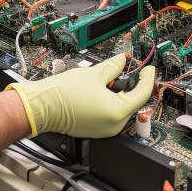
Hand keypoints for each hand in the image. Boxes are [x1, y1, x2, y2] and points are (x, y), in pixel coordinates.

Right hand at [6, 54, 154, 137]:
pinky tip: (104, 90)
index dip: (147, 78)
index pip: (142, 94)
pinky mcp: (96, 130)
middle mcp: (114, 125)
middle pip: (133, 102)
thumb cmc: (64, 93)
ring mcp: (105, 130)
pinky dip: (112, 101)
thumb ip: (114, 66)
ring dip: (121, 93)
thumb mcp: (95, 74)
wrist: (43, 106)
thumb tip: (123, 61)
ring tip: (113, 78)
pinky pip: (111, 114)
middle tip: (131, 69)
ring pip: (122, 108)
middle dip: (133, 85)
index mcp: (117, 112)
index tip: (148, 68)